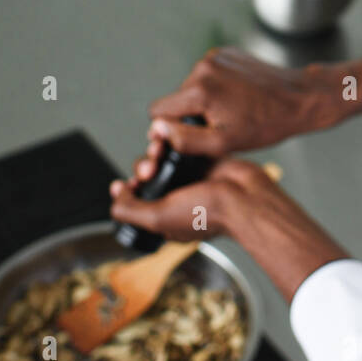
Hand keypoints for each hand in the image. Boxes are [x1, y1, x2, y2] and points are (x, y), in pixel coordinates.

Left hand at [109, 157, 262, 240]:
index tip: (129, 183)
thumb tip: (115, 196)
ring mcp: (190, 181)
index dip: (128, 190)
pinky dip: (174, 143)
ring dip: (156, 151)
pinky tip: (172, 139)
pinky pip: (180, 149)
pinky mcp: (202, 163)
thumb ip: (131, 210)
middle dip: (143, 167)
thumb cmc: (210, 213)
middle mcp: (177, 200)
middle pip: (148, 178)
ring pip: (162, 160)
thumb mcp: (159, 218)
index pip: (137, 203)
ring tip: (160, 149)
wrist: (246, 196)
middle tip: (150, 168)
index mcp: (166, 220)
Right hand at [140, 47, 343, 177]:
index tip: (189, 134)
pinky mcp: (227, 52)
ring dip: (205, 100)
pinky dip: (217, 86)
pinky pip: (208, 74)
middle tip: (219, 124)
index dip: (169, 127)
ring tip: (232, 111)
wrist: (299, 98)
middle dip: (190, 113)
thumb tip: (158, 129)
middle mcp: (204, 66)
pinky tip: (237, 97)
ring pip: (192, 86)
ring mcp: (216, 56)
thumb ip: (185, 140)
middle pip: (176, 98)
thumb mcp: (224, 143)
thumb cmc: (267, 123)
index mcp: (200, 89)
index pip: (158, 110)